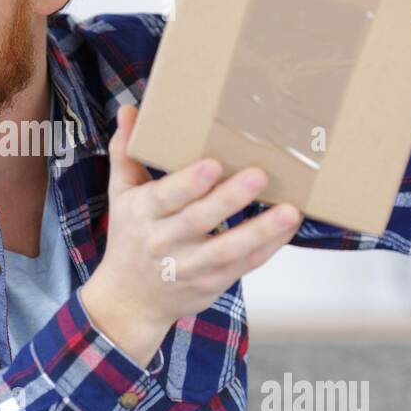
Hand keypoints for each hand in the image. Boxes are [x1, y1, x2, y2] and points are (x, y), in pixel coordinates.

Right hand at [80, 104, 303, 368]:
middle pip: (199, 219)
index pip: (166, 197)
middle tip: (258, 175)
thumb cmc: (130, 237)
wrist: (130, 300)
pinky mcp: (213, 282)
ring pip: (228, 248)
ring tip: (289, 210)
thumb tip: (128, 110)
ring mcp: (190, 266)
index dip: (189, 183)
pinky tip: (288, 227)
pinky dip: (268, 247)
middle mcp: (164, 241)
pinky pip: (244, 265)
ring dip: (260, 230)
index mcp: (143, 213)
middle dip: (230, 198)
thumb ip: (125, 152)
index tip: (212, 165)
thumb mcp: (121, 195)